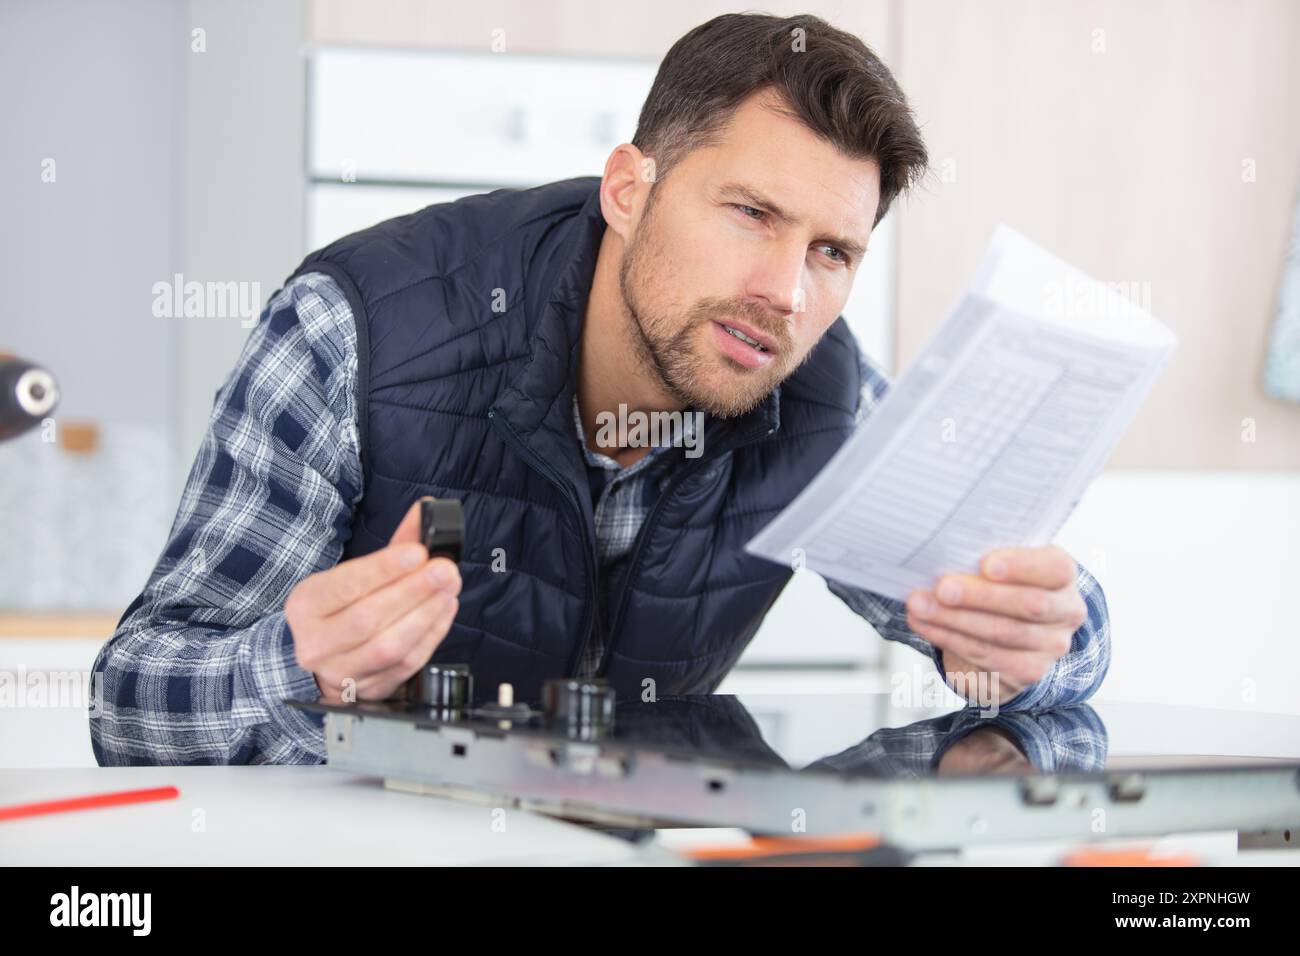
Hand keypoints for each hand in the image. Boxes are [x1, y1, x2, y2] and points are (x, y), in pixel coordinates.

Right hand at [286, 498, 460, 702]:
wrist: (321, 655)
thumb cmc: (342, 608)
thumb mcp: (356, 572)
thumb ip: (396, 543)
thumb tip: (428, 510)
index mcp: (306, 605)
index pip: (346, 585)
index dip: (384, 569)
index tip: (418, 552)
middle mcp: (316, 642)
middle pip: (368, 618)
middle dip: (413, 591)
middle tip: (445, 570)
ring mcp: (340, 672)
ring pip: (388, 646)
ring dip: (426, 615)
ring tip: (449, 589)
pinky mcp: (368, 689)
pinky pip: (406, 665)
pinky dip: (431, 636)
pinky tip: (444, 611)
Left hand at [906, 545, 1086, 704]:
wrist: (1008, 629)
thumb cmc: (1000, 583)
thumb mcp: (1000, 563)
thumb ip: (982, 557)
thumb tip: (940, 552)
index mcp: (1062, 575)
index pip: (1055, 569)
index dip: (1022, 566)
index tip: (985, 564)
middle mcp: (1065, 613)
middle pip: (1028, 605)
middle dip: (979, 596)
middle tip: (941, 588)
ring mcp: (1050, 648)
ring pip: (1002, 634)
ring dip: (954, 620)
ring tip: (920, 606)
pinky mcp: (1027, 673)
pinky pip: (986, 658)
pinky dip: (949, 639)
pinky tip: (925, 625)